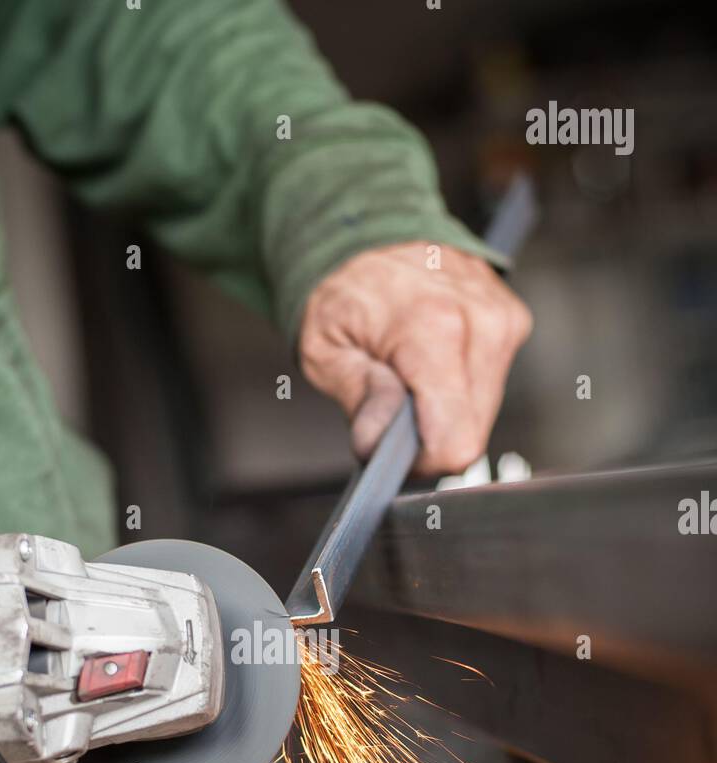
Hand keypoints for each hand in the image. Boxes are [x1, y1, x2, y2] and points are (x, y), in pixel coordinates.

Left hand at [298, 242, 532, 475]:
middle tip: (394, 405)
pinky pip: (488, 386)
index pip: (455, 441)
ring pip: (481, 414)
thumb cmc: (345, 289)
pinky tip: (432, 359)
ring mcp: (503, 320)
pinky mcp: (512, 321)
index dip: (422, 461)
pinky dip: (458, 386)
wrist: (374, 229)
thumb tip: (379, 440)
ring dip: (443, 410)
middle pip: (470, 434)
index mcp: (434, 330)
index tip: (393, 448)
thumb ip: (358, 396)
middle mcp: (482, 323)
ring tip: (410, 375)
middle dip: (430, 434)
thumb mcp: (323, 347)